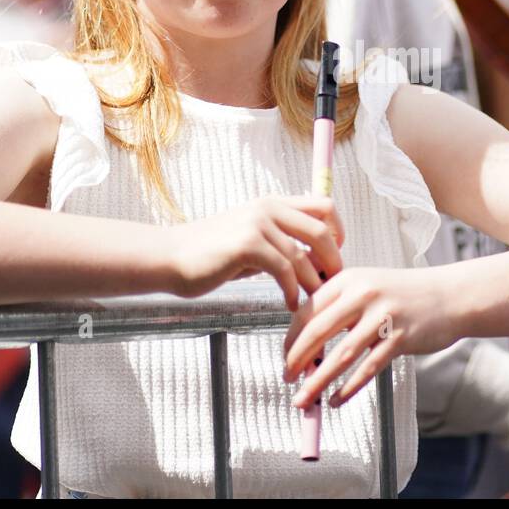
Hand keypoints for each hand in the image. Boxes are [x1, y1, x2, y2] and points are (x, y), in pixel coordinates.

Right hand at [166, 195, 344, 310]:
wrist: (170, 256)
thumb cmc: (210, 254)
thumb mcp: (251, 240)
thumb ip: (280, 243)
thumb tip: (313, 260)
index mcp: (273, 203)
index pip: (324, 206)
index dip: (339, 231)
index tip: (335, 257)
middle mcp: (268, 208)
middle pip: (322, 229)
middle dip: (333, 261)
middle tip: (331, 285)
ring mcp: (257, 224)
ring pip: (304, 255)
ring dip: (313, 283)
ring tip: (312, 302)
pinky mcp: (246, 245)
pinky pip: (284, 270)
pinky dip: (292, 291)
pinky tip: (290, 304)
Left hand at [282, 266, 456, 409]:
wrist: (448, 296)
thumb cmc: (404, 294)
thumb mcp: (367, 285)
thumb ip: (338, 305)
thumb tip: (305, 341)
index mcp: (348, 280)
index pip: (308, 310)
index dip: (291, 337)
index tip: (285, 356)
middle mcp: (363, 294)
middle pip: (318, 332)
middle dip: (296, 360)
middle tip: (286, 378)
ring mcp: (383, 316)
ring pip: (341, 355)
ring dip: (317, 381)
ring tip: (303, 398)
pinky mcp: (400, 338)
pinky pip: (367, 368)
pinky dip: (348, 388)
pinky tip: (336, 400)